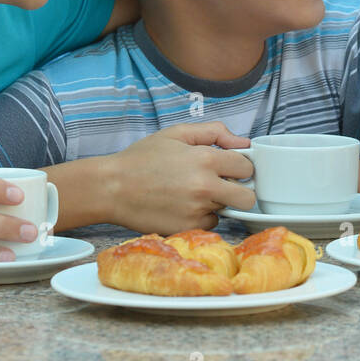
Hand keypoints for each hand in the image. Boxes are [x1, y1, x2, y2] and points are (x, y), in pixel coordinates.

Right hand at [93, 122, 255, 233]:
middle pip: (248, 197)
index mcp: (206, 159)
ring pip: (227, 211)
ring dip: (217, 203)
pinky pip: (208, 224)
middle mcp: (205, 187)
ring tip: (193, 193)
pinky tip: (183, 206)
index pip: (247, 167)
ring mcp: (196, 210)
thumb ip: (214, 132)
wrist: (111, 187)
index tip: (230, 168)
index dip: (240, 166)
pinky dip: (201, 217)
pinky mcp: (186, 228)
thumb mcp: (176, 133)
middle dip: (240, 190)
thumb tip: (243, 142)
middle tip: (222, 185)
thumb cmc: (142, 158)